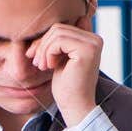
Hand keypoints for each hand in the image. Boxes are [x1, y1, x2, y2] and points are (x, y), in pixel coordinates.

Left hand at [28, 3, 101, 127]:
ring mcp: (93, 43)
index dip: (45, 39)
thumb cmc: (66, 85)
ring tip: (42, 66)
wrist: (75, 106)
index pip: (62, 27)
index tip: (35, 55)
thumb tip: (52, 24)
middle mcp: (95, 39)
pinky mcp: (87, 50)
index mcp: (91, 40)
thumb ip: (60, 42)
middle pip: (58, 28)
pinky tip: (49, 67)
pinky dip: (48, 53)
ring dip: (43, 50)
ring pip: (57, 32)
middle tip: (37, 63)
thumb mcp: (60, 58)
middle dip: (42, 44)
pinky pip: (59, 41)